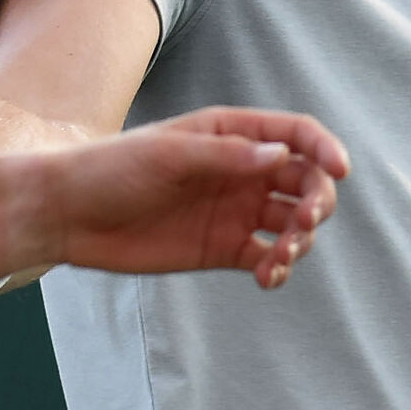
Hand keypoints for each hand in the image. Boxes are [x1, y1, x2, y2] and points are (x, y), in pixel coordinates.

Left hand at [41, 107, 347, 288]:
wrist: (69, 214)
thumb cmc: (111, 170)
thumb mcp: (167, 156)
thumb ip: (224, 157)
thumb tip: (281, 157)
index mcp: (230, 133)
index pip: (294, 135)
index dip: (323, 149)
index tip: (340, 172)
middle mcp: (240, 169)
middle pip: (304, 180)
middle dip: (316, 200)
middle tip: (303, 223)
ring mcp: (234, 209)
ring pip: (291, 222)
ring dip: (301, 239)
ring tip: (281, 256)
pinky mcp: (222, 248)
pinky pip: (267, 257)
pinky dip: (279, 267)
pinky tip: (269, 276)